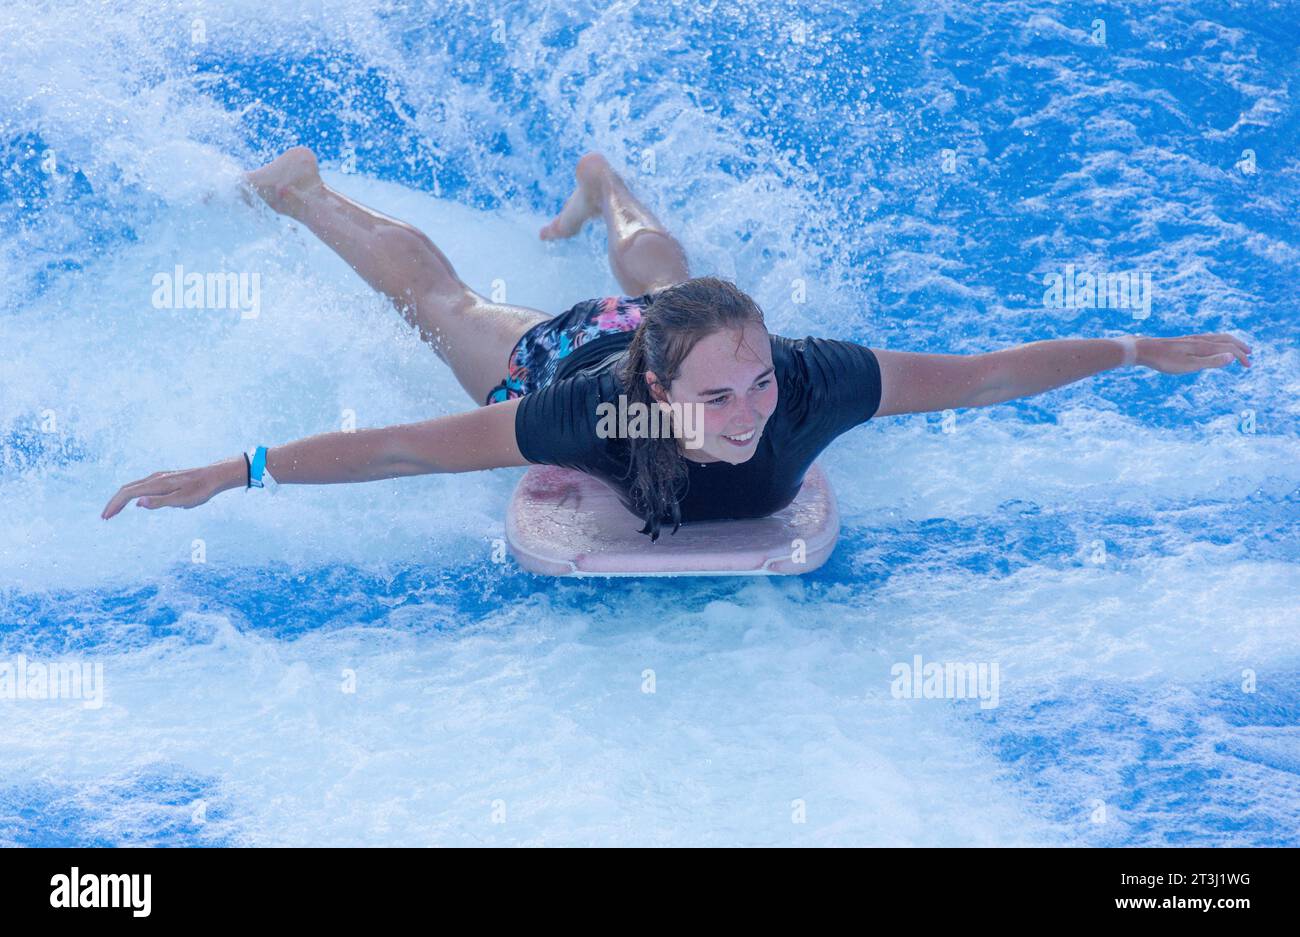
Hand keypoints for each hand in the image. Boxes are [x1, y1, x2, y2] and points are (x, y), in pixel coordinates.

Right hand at [101, 458, 244, 519]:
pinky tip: (135, 503)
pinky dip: (132, 495)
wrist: (214, 476)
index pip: (128, 493)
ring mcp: (159, 477)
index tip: (106, 517)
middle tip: (105, 517)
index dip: (115, 505)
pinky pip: (142, 486)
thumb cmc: (200, 490)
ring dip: (122, 499)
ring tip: (114, 512)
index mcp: (156, 484)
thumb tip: (137, 503)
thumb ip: (159, 502)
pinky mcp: (164, 479)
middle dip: (114, 503)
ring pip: (134, 487)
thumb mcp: (182, 500)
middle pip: (127, 489)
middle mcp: (155, 478)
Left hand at [1137, 333, 1250, 373]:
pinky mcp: (1185, 341)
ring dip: (1230, 342)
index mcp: (1204, 346)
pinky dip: (1218, 341)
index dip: (1241, 357)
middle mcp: (1200, 340)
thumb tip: (1232, 357)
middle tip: (1250, 353)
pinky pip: (1208, 338)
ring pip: (1217, 337)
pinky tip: (1212, 346)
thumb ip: (1211, 361)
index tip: (1249, 366)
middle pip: (1226, 339)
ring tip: (1235, 349)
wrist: (1144, 350)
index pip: (1229, 349)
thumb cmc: (1165, 360)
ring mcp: (1192, 339)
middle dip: (1239, 346)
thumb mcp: (1189, 365)